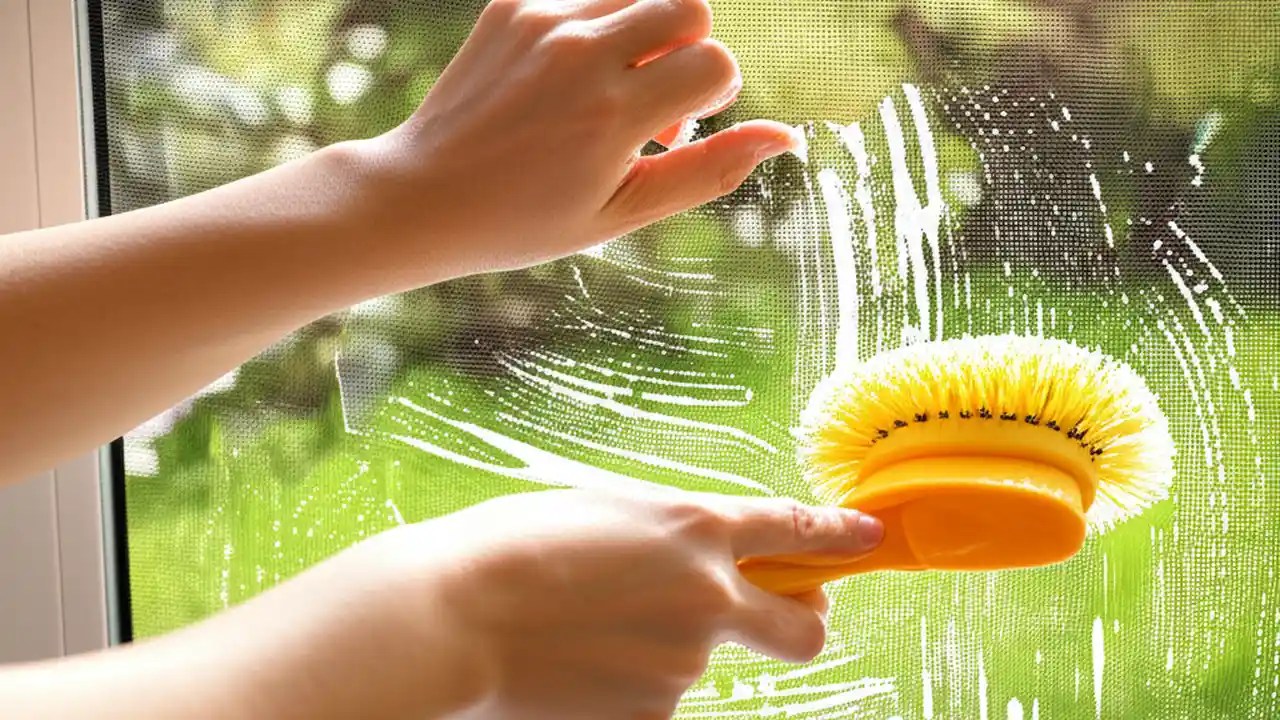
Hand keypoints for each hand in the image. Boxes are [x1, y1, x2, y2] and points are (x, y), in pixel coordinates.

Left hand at [357, 0, 799, 280]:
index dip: (715, 94)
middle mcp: (582, 57)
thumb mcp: (623, 214)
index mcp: (613, 116)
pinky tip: (567, 74)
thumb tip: (785, 137)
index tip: (679, 127)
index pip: (716, 63)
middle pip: (690, 4)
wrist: (423, 196)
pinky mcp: (514, 4)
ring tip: (612, 82)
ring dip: (646, 28)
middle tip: (650, 99)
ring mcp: (544, 23)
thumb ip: (706, 171)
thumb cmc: (526, 219)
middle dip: (689, 49)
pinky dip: (597, 24)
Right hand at [382, 488, 883, 718]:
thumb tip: (698, 558)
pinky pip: (655, 700)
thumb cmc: (509, 548)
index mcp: (696, 527)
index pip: (794, 527)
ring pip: (702, 660)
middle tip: (770, 610)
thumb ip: (667, 536)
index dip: (840, 532)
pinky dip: (627, 685)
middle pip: (803, 626)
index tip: (869, 535)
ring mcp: (684, 664)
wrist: (450, 621)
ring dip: (664, 645)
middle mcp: (709, 597)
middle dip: (803, 617)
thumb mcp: (603, 513)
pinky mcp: (652, 717)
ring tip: (585, 628)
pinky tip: (575, 667)